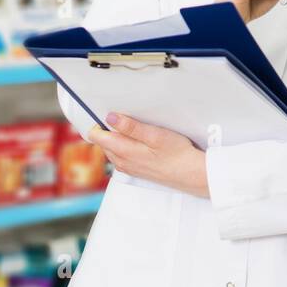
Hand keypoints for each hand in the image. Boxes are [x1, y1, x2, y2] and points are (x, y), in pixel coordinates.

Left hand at [88, 113, 208, 198]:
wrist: (191, 175)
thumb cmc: (177, 153)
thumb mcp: (155, 135)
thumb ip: (131, 127)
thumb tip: (110, 117)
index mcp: (122, 151)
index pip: (95, 136)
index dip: (99, 122)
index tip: (109, 112)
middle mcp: (120, 162)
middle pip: (103, 141)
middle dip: (110, 128)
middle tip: (129, 117)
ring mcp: (127, 168)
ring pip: (113, 148)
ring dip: (119, 137)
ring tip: (139, 128)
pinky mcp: (136, 170)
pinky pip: (122, 155)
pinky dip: (127, 145)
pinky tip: (143, 141)